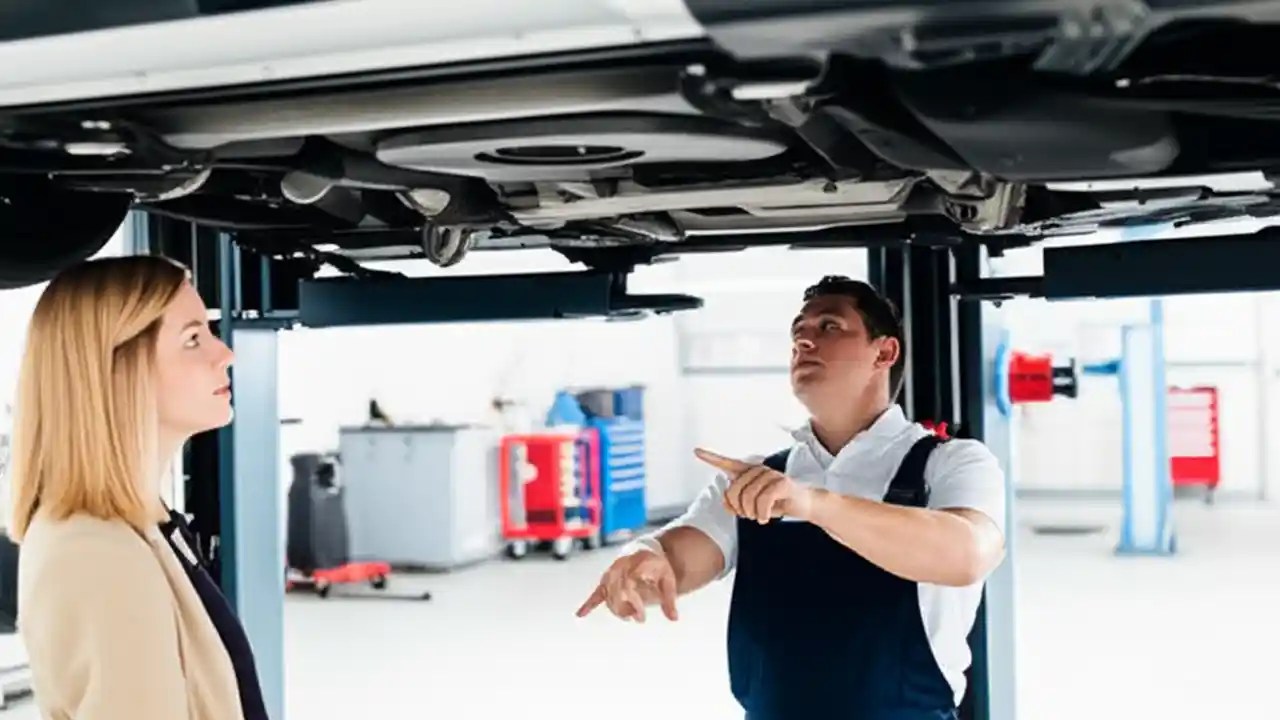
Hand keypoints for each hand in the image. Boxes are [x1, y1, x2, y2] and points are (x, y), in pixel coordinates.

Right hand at [575, 548, 678, 622]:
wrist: (645, 552)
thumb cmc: (658, 567)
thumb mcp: (668, 580)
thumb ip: (669, 599)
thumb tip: (674, 619)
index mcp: (635, 565)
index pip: (628, 587)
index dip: (633, 604)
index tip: (642, 617)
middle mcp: (619, 568)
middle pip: (616, 593)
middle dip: (625, 609)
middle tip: (640, 619)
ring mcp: (611, 574)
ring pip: (607, 595)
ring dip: (616, 610)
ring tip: (630, 616)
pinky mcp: (605, 581)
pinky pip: (596, 593)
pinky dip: (589, 604)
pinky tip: (580, 614)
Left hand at [694, 448, 815, 522]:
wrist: (804, 504)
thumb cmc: (776, 503)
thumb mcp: (752, 507)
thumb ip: (735, 504)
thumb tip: (724, 501)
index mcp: (749, 472)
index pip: (727, 463)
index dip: (712, 458)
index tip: (696, 451)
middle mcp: (758, 470)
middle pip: (733, 490)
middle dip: (738, 508)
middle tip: (749, 515)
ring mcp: (770, 474)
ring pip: (747, 497)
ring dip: (752, 514)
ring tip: (759, 516)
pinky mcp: (782, 483)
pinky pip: (763, 501)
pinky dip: (762, 514)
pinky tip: (766, 518)